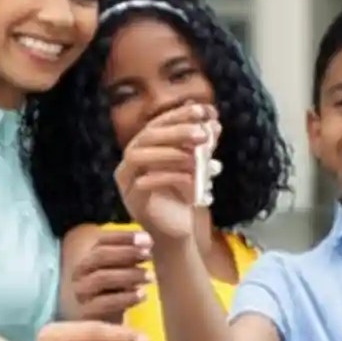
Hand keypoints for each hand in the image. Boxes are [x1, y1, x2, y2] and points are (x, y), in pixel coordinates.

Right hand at [72, 230, 153, 321]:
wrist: (103, 330)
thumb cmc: (116, 295)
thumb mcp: (123, 273)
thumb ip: (131, 256)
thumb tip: (148, 239)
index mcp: (88, 258)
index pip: (102, 240)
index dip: (124, 238)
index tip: (147, 239)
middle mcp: (79, 273)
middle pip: (100, 256)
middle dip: (127, 252)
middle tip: (149, 255)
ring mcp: (80, 293)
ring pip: (102, 278)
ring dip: (129, 274)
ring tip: (150, 277)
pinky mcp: (85, 314)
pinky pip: (103, 303)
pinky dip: (125, 297)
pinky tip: (143, 295)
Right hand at [114, 103, 218, 241]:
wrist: (180, 230)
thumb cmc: (184, 195)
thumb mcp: (198, 166)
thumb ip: (203, 147)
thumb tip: (214, 124)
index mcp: (145, 146)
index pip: (159, 123)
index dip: (180, 114)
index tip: (204, 111)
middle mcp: (131, 158)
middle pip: (147, 135)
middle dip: (176, 131)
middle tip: (202, 133)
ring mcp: (127, 179)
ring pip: (138, 155)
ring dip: (168, 152)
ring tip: (195, 157)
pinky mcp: (131, 199)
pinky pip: (144, 182)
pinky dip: (168, 176)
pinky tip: (190, 178)